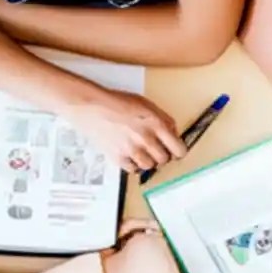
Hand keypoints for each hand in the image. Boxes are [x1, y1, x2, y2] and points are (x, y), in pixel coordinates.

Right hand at [61, 89, 186, 173]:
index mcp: (156, 123)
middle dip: (163, 156)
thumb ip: (163, 119)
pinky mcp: (118, 157)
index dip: (178, 151)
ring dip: (148, 161)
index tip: (176, 151)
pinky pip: (133, 169)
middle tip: (156, 150)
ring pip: (149, 166)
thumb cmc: (118, 103)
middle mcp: (146, 138)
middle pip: (164, 159)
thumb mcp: (146, 104)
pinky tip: (131, 156)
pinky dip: (134, 165)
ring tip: (142, 152)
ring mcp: (132, 150)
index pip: (178, 148)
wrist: (93, 107)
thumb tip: (173, 134)